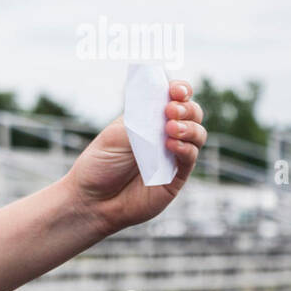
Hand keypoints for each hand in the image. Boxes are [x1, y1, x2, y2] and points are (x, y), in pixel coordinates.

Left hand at [64, 79, 207, 235]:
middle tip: (170, 111)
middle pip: (192, 113)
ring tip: (170, 128)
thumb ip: (141, 121)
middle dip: (186, 107)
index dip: (180, 90)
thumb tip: (164, 108)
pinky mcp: (176, 176)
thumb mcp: (115, 136)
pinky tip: (172, 145)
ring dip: (189, 127)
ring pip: (198, 134)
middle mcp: (164, 134)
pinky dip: (185, 148)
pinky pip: (190, 158)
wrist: (91, 200)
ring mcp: (173, 154)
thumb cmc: (99, 166)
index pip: (173, 98)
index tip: (175, 90)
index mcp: (148, 119)